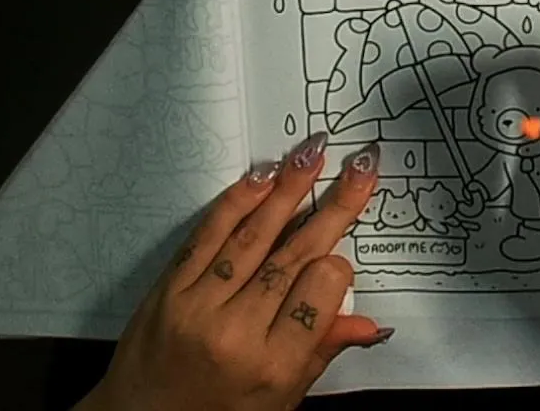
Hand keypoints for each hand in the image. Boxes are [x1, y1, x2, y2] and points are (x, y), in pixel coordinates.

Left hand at [77, 134, 392, 410]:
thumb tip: (370, 324)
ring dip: (288, 190)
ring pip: (253, 237)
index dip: (337, 269)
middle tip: (360, 167)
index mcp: (272, 367)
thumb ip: (321, 353)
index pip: (319, 295)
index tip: (344, 258)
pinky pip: (207, 236)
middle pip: (293, 257)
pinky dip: (235, 203)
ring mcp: (198, 306)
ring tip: (314, 153)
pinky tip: (261, 178)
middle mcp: (235, 333)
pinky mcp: (169, 289)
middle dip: (333, 206)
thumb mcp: (279, 402)